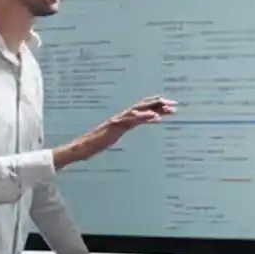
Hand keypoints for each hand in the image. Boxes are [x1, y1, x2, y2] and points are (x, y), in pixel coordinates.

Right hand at [58, 96, 176, 166]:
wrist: (80, 148)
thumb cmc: (93, 145)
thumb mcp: (111, 138)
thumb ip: (119, 131)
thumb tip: (125, 130)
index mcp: (121, 120)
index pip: (140, 110)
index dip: (154, 106)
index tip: (168, 105)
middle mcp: (121, 117)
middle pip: (142, 107)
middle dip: (159, 104)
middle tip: (174, 104)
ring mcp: (118, 121)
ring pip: (139, 111)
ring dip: (155, 109)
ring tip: (168, 108)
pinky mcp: (115, 127)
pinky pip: (132, 120)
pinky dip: (144, 117)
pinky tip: (155, 117)